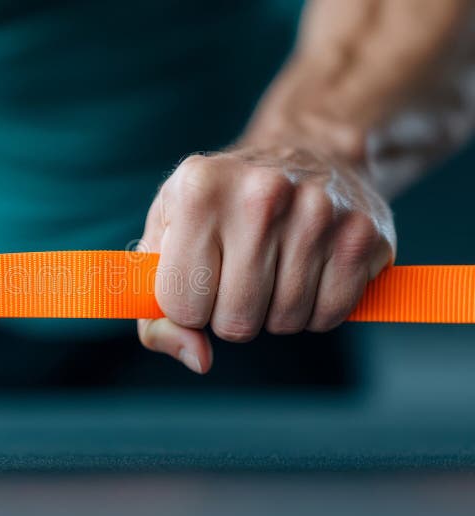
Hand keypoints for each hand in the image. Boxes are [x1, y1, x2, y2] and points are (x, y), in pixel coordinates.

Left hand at [137, 146, 395, 373]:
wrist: (308, 150)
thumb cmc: (221, 203)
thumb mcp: (168, 233)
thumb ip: (157, 308)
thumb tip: (199, 360)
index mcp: (198, 190)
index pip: (180, 306)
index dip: (187, 306)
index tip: (199, 276)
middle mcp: (261, 194)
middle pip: (235, 322)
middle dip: (231, 315)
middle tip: (239, 274)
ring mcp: (318, 212)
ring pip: (284, 323)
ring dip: (274, 313)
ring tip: (275, 266)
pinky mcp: (364, 234)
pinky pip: (330, 317)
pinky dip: (316, 311)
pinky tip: (310, 271)